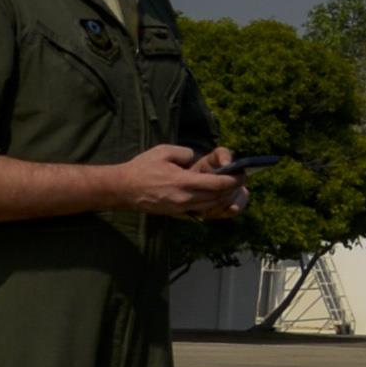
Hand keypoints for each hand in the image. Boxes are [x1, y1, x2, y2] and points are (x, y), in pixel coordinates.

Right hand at [115, 144, 245, 219]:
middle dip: (232, 189)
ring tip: (231, 189)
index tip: (241, 174)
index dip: (233, 180)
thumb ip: (185, 153)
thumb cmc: (142, 167)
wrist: (123, 188)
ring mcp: (181, 209)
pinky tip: (217, 199)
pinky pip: (201, 212)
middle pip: (218, 197)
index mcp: (183, 182)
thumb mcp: (164, 151)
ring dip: (224, 199)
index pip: (217, 184)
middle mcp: (184, 199)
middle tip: (240, 180)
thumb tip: (197, 159)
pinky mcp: (177, 215)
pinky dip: (212, 207)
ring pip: (211, 207)